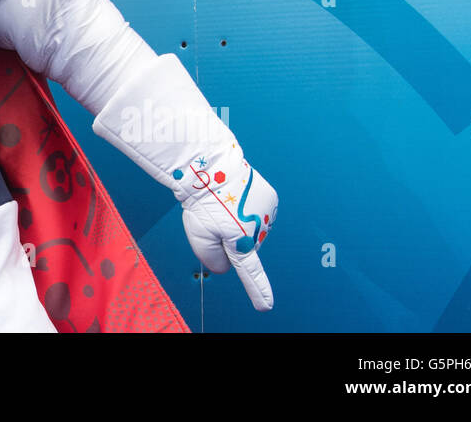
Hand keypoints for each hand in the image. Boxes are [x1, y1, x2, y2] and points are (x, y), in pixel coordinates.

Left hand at [179, 154, 277, 311]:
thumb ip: (213, 258)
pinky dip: (248, 207)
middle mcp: (260, 230)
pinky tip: (236, 195)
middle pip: (246, 244)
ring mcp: (269, 213)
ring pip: (254, 227)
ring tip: (225, 202)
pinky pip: (259, 211)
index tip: (266, 306)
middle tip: (215, 216)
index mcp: (242, 242)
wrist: (212, 164)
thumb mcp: (199, 235)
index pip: (250, 273)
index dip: (257, 290)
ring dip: (241, 220)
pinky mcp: (271, 197)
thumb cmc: (203, 201)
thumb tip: (228, 265)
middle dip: (232, 237)